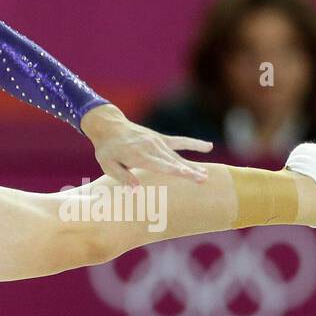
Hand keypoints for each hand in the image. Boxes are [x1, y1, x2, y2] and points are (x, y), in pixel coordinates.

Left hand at [81, 104, 212, 186]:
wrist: (109, 126)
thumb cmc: (107, 150)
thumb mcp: (107, 164)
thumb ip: (122, 176)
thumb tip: (135, 190)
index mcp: (137, 155)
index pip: (158, 164)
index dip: (172, 169)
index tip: (185, 172)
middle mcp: (150, 147)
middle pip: (172, 161)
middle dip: (187, 170)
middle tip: (202, 179)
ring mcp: (157, 142)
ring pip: (177, 155)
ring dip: (192, 165)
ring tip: (205, 175)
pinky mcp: (160, 138)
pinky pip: (179, 141)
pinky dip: (193, 143)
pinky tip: (208, 147)